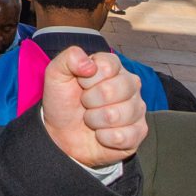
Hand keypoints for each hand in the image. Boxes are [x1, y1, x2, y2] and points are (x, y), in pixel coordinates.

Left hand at [42, 46, 146, 168]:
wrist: (61, 133)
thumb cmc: (63, 100)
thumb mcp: (56, 74)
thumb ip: (69, 58)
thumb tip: (90, 65)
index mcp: (113, 65)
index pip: (107, 67)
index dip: (87, 79)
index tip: (80, 84)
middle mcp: (130, 84)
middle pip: (111, 91)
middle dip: (89, 101)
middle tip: (85, 103)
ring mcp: (137, 107)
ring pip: (115, 116)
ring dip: (94, 120)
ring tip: (91, 118)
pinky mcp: (139, 131)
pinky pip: (122, 137)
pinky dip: (103, 137)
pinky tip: (101, 133)